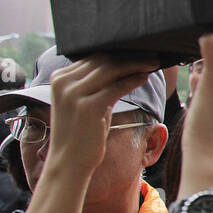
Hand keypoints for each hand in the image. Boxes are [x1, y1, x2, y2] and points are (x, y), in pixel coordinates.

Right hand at [46, 56, 159, 175]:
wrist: (69, 162)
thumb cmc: (81, 132)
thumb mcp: (84, 102)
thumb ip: (94, 83)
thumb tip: (121, 63)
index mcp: (59, 78)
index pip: (93, 56)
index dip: (118, 52)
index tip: (139, 51)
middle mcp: (63, 82)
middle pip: (103, 60)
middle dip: (130, 55)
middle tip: (151, 54)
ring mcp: (74, 94)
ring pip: (111, 69)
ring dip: (136, 64)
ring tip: (153, 63)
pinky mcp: (88, 107)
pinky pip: (117, 87)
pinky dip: (133, 80)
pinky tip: (144, 77)